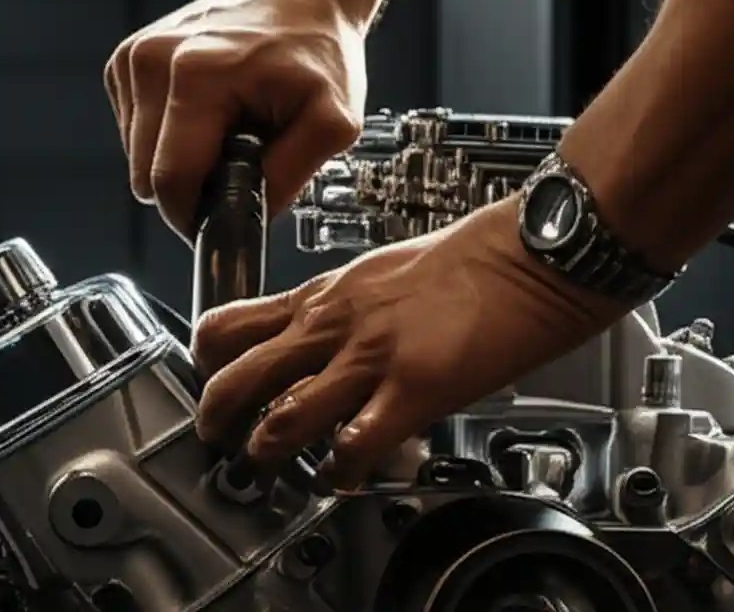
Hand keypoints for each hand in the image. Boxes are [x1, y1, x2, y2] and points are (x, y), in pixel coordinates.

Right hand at [104, 0, 365, 240]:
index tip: (223, 218)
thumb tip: (245, 219)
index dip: (193, 217)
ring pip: (136, 159)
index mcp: (196, 76)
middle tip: (238, 162)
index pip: (169, 181)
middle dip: (191, 188)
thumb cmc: (317, 50)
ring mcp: (133, 58)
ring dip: (180, 160)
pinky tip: (207, 110)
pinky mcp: (126, 62)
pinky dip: (169, 136)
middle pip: (146, 177)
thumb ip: (289, 177)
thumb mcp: (333, 121)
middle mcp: (152, 61)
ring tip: (226, 129)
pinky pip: (136, 133)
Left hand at [191, 198, 629, 491]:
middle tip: (216, 440)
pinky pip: (355, 446)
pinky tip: (337, 479)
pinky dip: (338, 473)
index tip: (207, 380)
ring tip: (266, 469)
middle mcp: (332, 326)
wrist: (528, 255)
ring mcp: (368, 360)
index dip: (206, 361)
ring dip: (265, 454)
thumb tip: (312, 341)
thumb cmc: (465, 261)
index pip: (229, 323)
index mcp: (320, 296)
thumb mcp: (374, 273)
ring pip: (282, 420)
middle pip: (238, 377)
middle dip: (215, 418)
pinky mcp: (413, 391)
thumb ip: (337, 310)